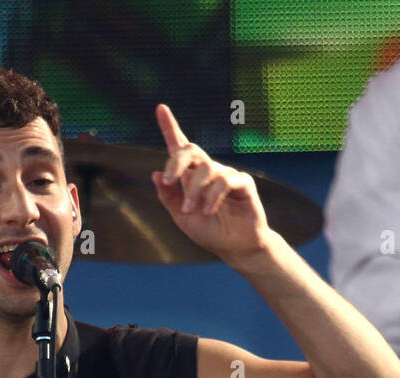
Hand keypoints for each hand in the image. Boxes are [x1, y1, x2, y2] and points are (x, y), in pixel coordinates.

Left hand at [150, 104, 269, 262]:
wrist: (235, 248)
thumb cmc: (210, 232)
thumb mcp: (182, 218)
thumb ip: (168, 198)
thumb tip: (156, 174)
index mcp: (191, 177)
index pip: (180, 148)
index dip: (170, 127)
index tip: (160, 108)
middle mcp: (209, 171)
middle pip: (191, 150)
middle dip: (176, 162)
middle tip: (169, 180)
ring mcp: (226, 175)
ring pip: (206, 169)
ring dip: (194, 191)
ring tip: (191, 210)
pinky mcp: (243, 183)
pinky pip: (225, 181)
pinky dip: (213, 196)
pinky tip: (209, 210)